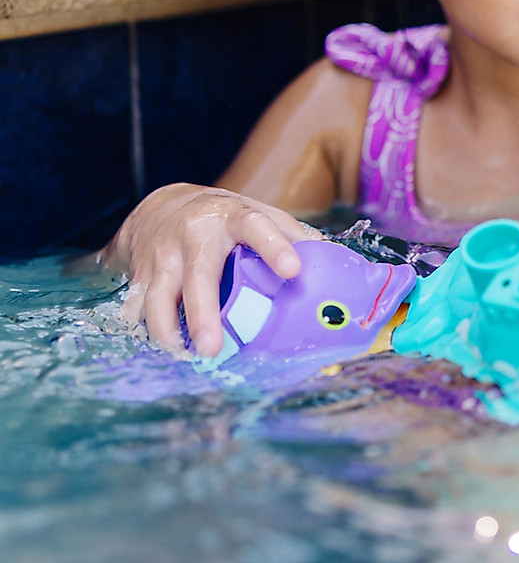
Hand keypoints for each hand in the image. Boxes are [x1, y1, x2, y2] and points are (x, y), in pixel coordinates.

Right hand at [103, 184, 323, 357]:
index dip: (274, 247)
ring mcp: (163, 253)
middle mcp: (194, 233)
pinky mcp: (140, 272)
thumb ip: (293, 235)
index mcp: (232, 216)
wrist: (161, 207)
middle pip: (198, 274)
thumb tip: (335, 262)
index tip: (293, 271)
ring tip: (186, 355)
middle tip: (213, 348)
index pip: (256, 226)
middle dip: (204, 313)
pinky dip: (151, 330)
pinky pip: (140, 307)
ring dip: (168, 329)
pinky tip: (168, 348)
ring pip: (159, 296)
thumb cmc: (224, 219)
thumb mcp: (259, 215)